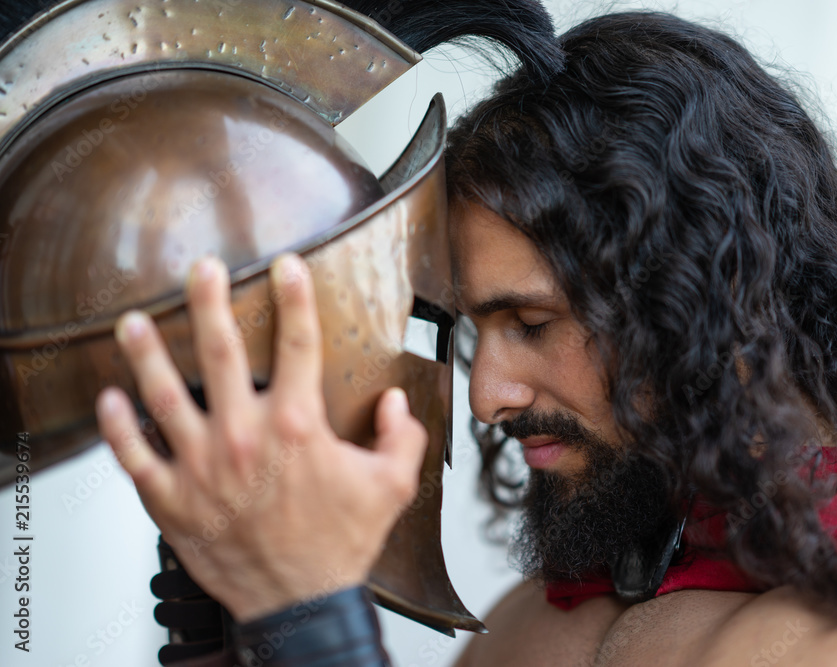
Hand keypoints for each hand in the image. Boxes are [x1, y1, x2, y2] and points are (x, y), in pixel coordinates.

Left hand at [95, 254, 427, 621]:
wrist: (298, 603)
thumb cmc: (339, 545)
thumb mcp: (391, 487)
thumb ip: (401, 437)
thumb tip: (395, 402)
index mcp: (298, 426)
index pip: (299, 344)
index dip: (295, 297)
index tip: (288, 266)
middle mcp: (245, 436)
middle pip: (221, 352)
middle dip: (209, 302)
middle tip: (203, 270)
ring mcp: (202, 466)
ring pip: (165, 396)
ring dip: (148, 354)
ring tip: (135, 321)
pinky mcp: (172, 499)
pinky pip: (136, 454)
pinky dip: (119, 426)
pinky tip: (111, 400)